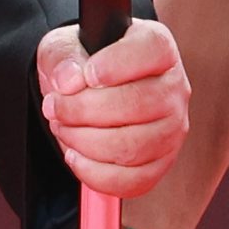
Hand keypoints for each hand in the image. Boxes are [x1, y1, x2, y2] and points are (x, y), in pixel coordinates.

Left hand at [38, 16, 190, 195]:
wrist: (84, 92)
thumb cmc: (80, 64)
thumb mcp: (63, 47)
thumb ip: (63, 56)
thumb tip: (69, 80)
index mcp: (157, 47)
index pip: (152, 50)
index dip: (116, 64)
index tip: (86, 75)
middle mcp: (173, 88)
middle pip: (137, 104)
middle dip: (83, 109)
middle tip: (54, 106)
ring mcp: (172, 129)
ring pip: (132, 146)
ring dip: (84, 142)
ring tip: (63, 127)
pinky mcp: (161, 163)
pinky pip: (133, 181)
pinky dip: (96, 174)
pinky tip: (75, 156)